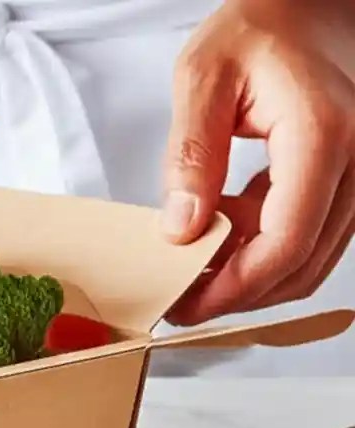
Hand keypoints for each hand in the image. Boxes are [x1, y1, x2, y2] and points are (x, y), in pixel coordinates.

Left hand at [161, 0, 354, 325]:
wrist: (299, 5)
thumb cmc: (255, 28)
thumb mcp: (201, 80)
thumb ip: (190, 156)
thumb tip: (181, 228)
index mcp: (323, 134)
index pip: (286, 240)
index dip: (234, 286)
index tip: (186, 305)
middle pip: (303, 261)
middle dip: (239, 292)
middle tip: (181, 302)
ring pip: (311, 255)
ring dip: (251, 274)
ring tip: (192, 272)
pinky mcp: (347, 177)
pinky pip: (311, 231)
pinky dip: (264, 246)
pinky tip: (219, 236)